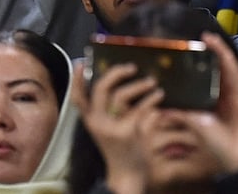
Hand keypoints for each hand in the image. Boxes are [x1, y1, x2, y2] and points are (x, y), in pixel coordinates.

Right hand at [73, 61, 162, 193]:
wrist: (127, 174)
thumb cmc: (119, 149)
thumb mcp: (108, 129)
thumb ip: (110, 111)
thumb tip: (122, 85)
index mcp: (91, 121)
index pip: (78, 98)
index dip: (78, 80)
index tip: (82, 63)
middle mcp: (98, 122)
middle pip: (102, 88)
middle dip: (117, 73)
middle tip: (132, 67)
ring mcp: (112, 127)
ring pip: (122, 95)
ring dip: (140, 85)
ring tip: (153, 82)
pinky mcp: (128, 132)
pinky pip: (141, 109)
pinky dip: (152, 101)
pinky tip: (159, 97)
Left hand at [161, 32, 237, 174]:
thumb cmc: (217, 146)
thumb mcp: (194, 124)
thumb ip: (178, 113)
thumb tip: (158, 108)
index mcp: (214, 101)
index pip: (204, 78)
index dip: (196, 66)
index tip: (184, 53)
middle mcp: (226, 95)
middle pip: (216, 70)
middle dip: (206, 55)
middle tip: (194, 40)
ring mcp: (237, 93)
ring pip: (226, 67)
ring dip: (217, 50)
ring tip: (206, 37)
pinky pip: (236, 71)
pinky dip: (227, 57)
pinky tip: (219, 46)